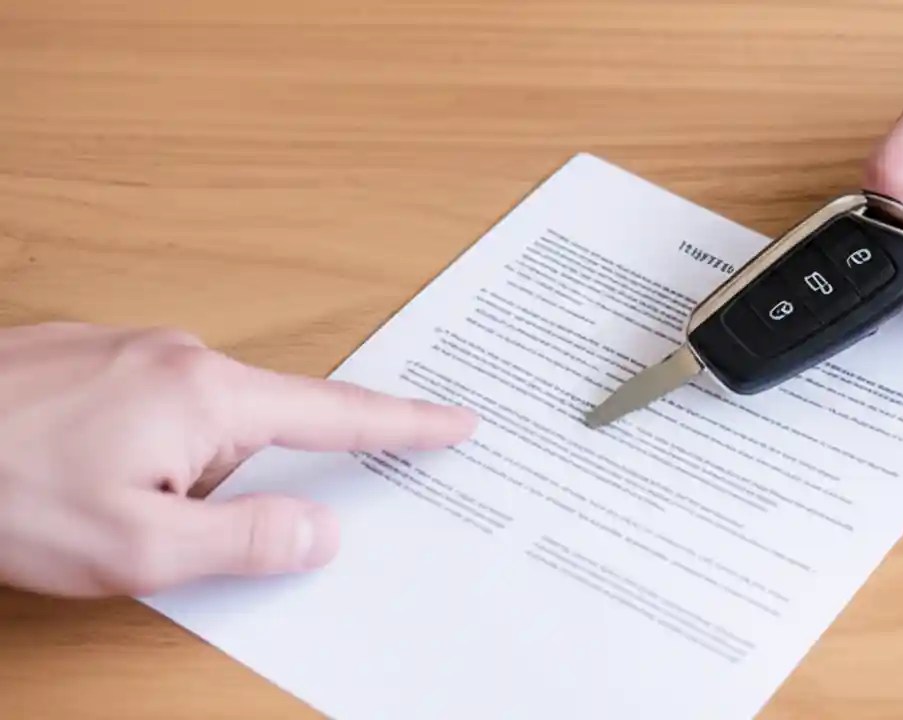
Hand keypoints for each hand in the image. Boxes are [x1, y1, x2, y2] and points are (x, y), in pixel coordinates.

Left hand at [0, 322, 477, 597]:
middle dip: (229, 490)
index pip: (337, 416)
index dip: (405, 426)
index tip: (457, 421)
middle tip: (165, 528)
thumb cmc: (3, 490)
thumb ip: (248, 539)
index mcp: (208, 397)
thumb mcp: (138, 547)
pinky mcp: (93, 357)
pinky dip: (137, 453)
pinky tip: (79, 478)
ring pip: (195, 428)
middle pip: (257, 432)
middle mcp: (180, 357)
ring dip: (171, 479)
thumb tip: (324, 530)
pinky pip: (152, 410)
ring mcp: (133, 350)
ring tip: (98, 508)